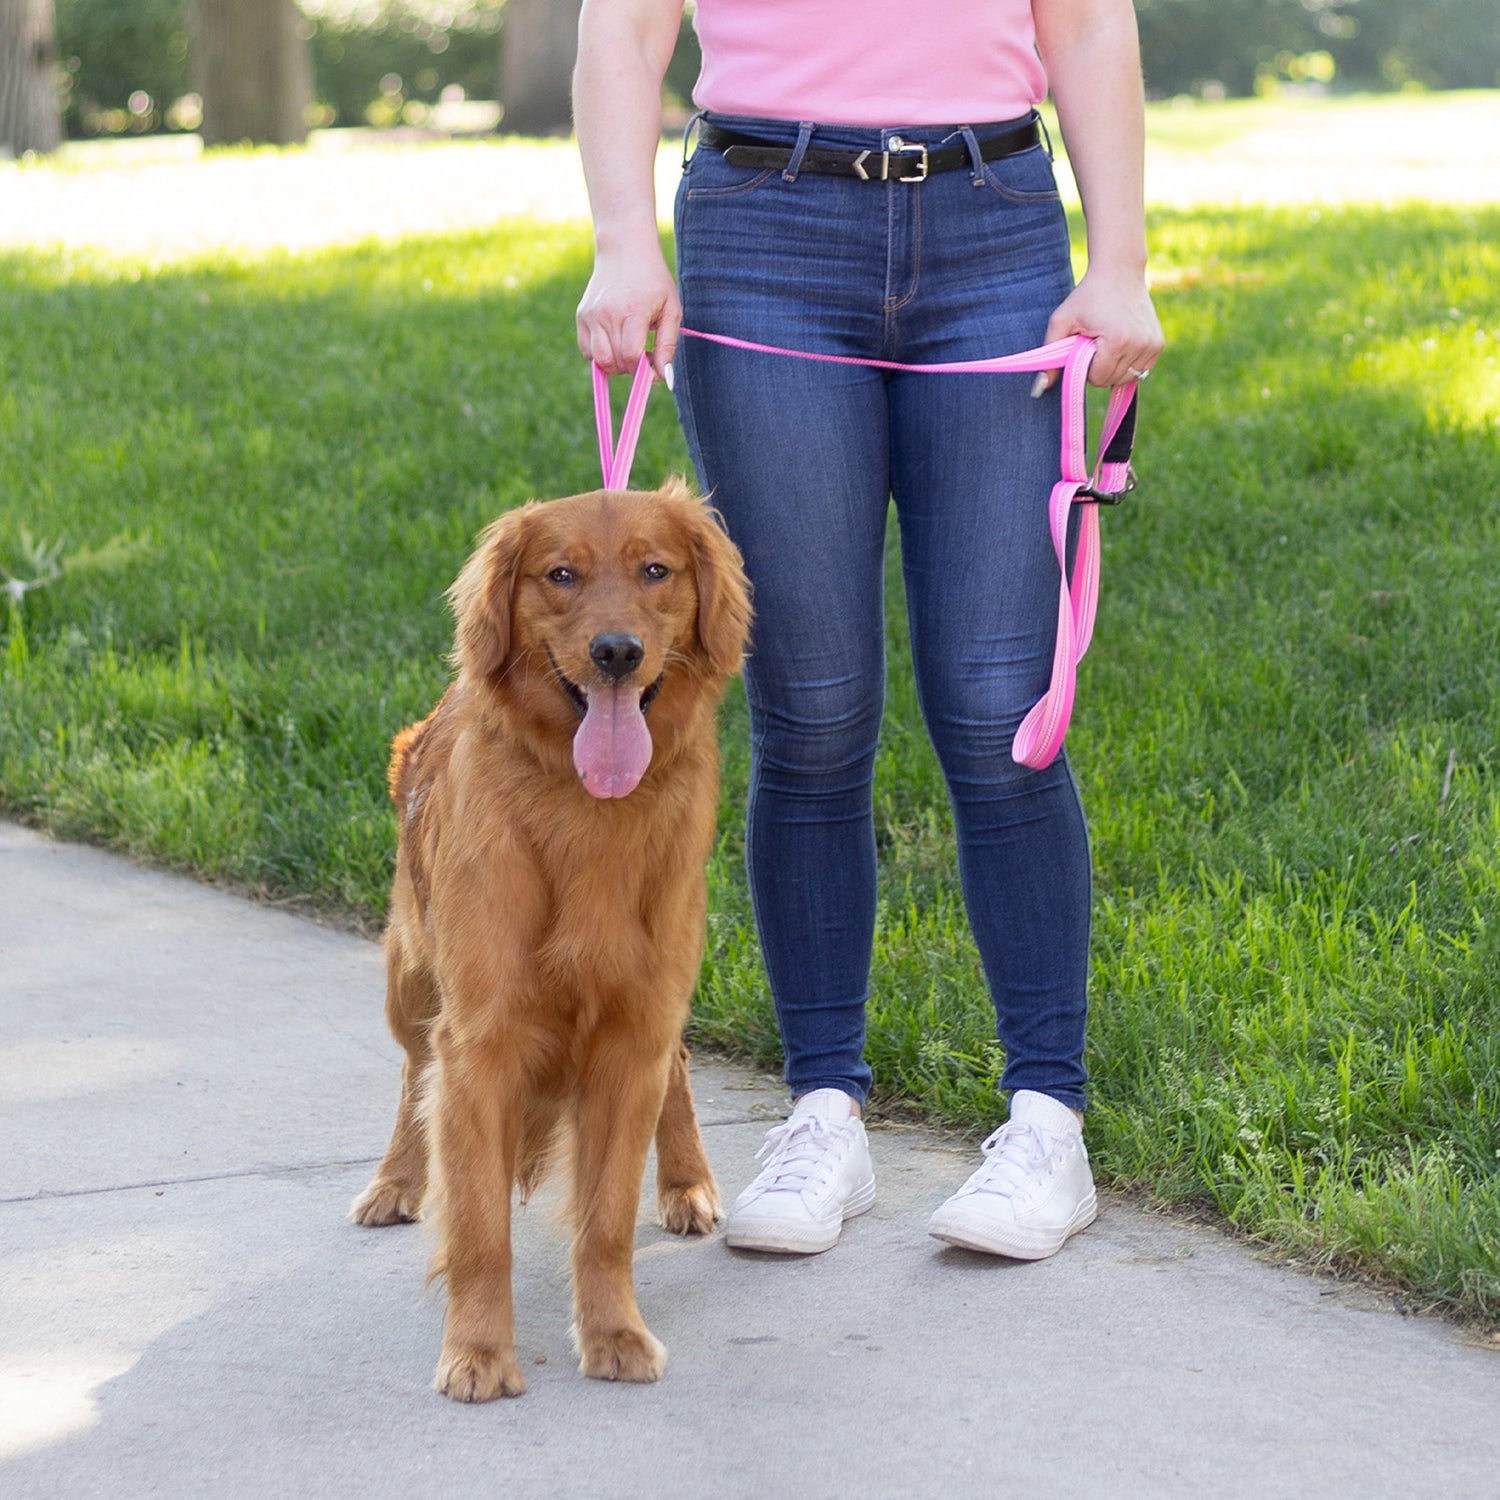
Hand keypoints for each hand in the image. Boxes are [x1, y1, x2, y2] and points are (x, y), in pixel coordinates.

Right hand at [576, 245, 681, 380]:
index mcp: (633, 310)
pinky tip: (614, 342)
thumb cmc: (653, 282)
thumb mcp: (671, 309)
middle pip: (615, 361)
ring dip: (616, 365)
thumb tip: (664, 378)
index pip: (632, 355)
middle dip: (632, 369)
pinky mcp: (581, 315)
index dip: (643, 371)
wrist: (625, 250)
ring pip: (599, 360)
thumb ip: (668, 345)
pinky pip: (587, 350)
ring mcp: (591, 314)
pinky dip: (601, 356)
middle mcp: (607, 313)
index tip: (653, 371)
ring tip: (629, 350)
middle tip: (644, 357)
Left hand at [1035, 267, 1163, 392]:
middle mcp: (1140, 345)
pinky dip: (1128, 363)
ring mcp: (1153, 345)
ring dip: (1114, 368)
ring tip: (1109, 342)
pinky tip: (1122, 343)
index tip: (1086, 346)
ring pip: (1127, 378)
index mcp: (1118, 342)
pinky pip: (1140, 370)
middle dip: (1099, 368)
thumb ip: (1048, 358)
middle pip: (1112, 381)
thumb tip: (1038, 390)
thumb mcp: (1061, 322)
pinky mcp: (1159, 344)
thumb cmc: (1086, 297)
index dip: (1086, 367)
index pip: (1098, 379)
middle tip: (1096, 342)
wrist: (1120, 271)